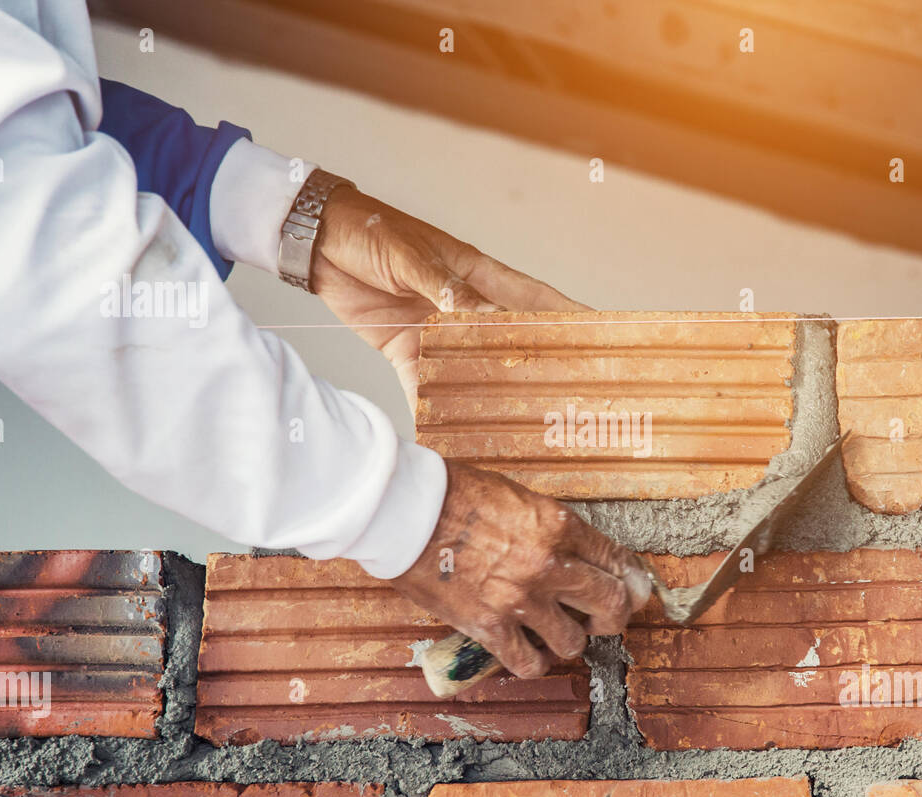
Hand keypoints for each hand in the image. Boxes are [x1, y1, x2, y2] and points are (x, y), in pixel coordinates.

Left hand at [312, 187, 588, 411]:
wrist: (314, 241)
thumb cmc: (369, 231)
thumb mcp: (410, 256)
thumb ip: (446, 286)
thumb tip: (483, 316)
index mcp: (480, 277)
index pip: (538, 302)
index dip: (574, 321)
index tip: (606, 343)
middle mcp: (467, 310)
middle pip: (515, 345)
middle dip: (543, 372)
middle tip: (574, 405)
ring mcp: (439, 334)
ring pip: (478, 373)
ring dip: (496, 399)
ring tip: (524, 432)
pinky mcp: (407, 353)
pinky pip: (428, 390)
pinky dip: (438, 414)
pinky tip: (455, 440)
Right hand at [389, 462, 652, 678]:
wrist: (404, 512)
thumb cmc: (454, 495)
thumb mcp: (518, 497)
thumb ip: (551, 527)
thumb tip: (576, 554)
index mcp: (559, 524)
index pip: (617, 559)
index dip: (631, 580)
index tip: (632, 590)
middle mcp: (549, 563)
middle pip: (612, 604)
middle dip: (613, 616)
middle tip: (601, 618)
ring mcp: (521, 599)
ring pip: (574, 641)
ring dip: (568, 640)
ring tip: (555, 633)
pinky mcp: (490, 626)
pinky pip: (529, 663)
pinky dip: (534, 662)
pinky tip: (528, 652)